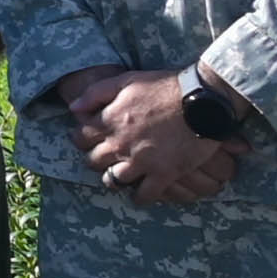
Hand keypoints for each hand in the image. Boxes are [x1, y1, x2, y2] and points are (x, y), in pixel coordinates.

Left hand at [79, 68, 241, 206]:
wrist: (203, 100)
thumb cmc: (165, 87)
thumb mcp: (126, 80)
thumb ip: (95, 93)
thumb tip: (73, 108)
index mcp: (109, 121)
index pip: (80, 138)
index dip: (82, 140)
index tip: (88, 141)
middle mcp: (120, 144)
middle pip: (94, 161)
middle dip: (96, 160)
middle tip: (105, 158)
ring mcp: (141, 161)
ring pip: (114, 180)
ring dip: (114, 179)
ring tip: (121, 176)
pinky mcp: (163, 174)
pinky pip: (144, 195)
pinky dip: (140, 197)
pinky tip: (141, 194)